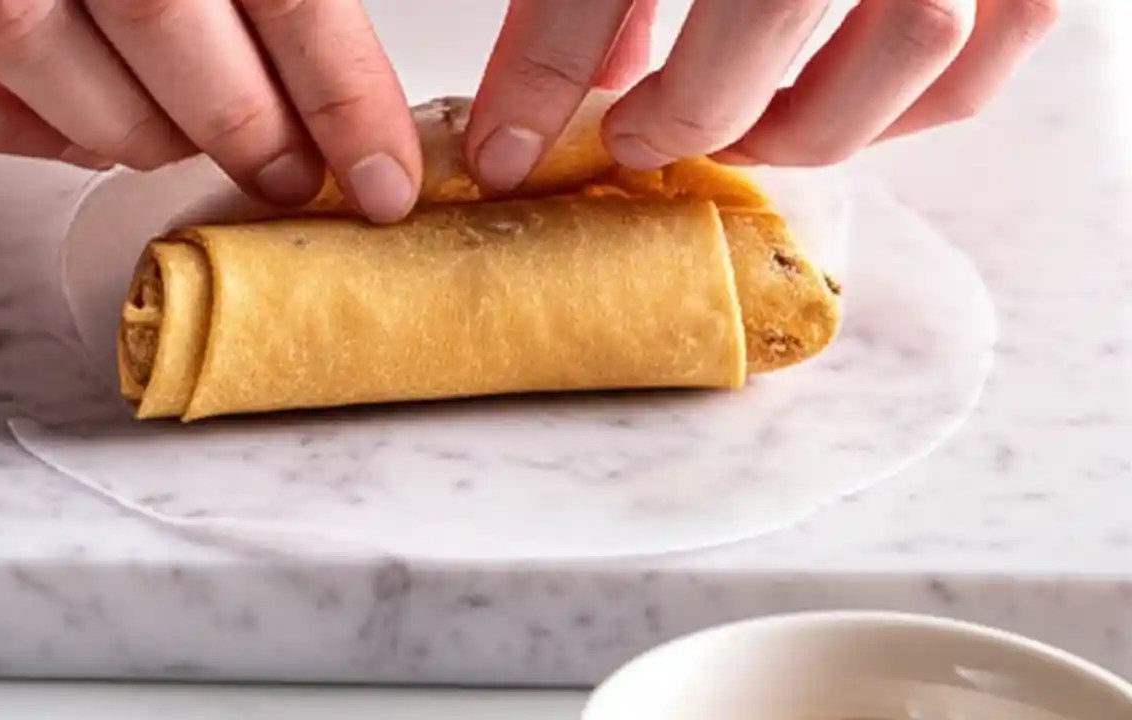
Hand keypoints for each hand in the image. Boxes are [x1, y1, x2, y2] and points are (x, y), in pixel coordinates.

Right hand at [0, 0, 421, 222]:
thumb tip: (352, 79)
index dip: (340, 95)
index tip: (381, 177)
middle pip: (159, 15)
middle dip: (242, 125)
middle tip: (289, 176)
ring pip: (29, 41)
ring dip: (127, 129)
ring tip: (188, 147)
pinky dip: (0, 124)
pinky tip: (75, 138)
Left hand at [466, 0, 1058, 190]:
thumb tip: (533, 110)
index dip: (543, 72)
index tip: (512, 147)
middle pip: (773, 8)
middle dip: (694, 111)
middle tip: (643, 136)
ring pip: (919, 40)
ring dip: (816, 122)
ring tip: (745, 132)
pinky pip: (1010, 30)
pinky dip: (927, 96)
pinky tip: (846, 104)